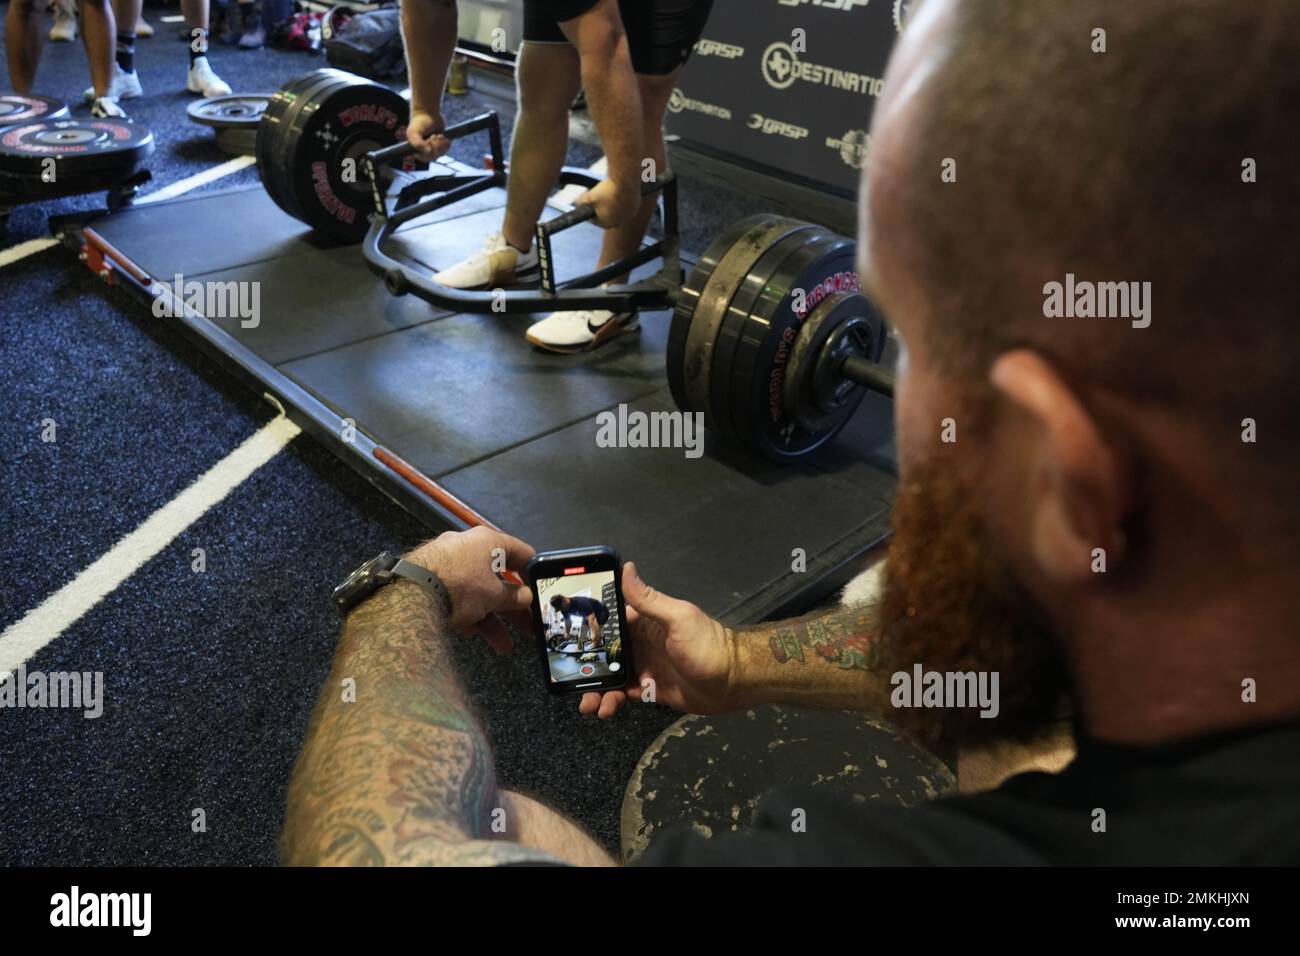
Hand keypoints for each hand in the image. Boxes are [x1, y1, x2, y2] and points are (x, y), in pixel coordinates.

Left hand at [404, 527, 533, 652]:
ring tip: (504, 646)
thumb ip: (514, 597)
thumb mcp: (494, 596)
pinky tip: (475, 634)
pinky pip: (457, 597)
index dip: (533, 572)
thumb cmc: (461, 586)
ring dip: (493, 619)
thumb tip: (526, 597)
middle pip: (498, 578)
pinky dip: (469, 614)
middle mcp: (467, 547)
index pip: (520, 552)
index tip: (540, 590)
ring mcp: (446, 563)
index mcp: (487, 541)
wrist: (409, 595)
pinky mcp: (430, 580)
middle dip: (513, 607)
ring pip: (477, 592)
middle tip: (527, 627)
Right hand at [407, 109, 451, 159]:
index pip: (424, 158)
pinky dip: (446, 142)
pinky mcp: (441, 144)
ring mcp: (433, 148)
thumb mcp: (414, 132)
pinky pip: (446, 149)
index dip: (429, 151)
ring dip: (441, 144)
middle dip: (436, 146)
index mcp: (416, 150)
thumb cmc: (419, 122)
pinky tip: (442, 135)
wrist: (428, 112)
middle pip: (434, 156)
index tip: (429, 140)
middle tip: (434, 135)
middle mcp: (424, 150)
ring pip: (441, 153)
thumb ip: (417, 143)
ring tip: (438, 135)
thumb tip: (428, 151)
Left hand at [575, 178, 641, 229]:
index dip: (590, 213)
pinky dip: (622, 199)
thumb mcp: (589, 196)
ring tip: (608, 195)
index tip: (587, 206)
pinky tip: (618, 192)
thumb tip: (576, 203)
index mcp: (607, 224)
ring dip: (612, 205)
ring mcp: (629, 215)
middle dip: (601, 209)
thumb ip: (581, 202)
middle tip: (597, 199)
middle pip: (607, 216)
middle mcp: (619, 222)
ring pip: (617, 210)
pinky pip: (626, 204)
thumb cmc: (606, 191)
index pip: (595, 221)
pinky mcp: (636, 206)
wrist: (625, 181)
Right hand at [579, 562, 736, 719]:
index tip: (564, 636)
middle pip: (604, 652)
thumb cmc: (707, 646)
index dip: (587, 627)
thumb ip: (649, 599)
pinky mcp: (650, 689)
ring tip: (588, 705)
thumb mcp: (677, 618)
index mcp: (644, 622)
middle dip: (586, 666)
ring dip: (596, 689)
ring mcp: (645, 666)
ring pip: (610, 676)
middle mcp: (641, 643)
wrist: (733, 682)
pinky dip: (611, 701)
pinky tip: (606, 709)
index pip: (609, 621)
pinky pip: (623, 694)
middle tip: (570, 680)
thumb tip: (626, 567)